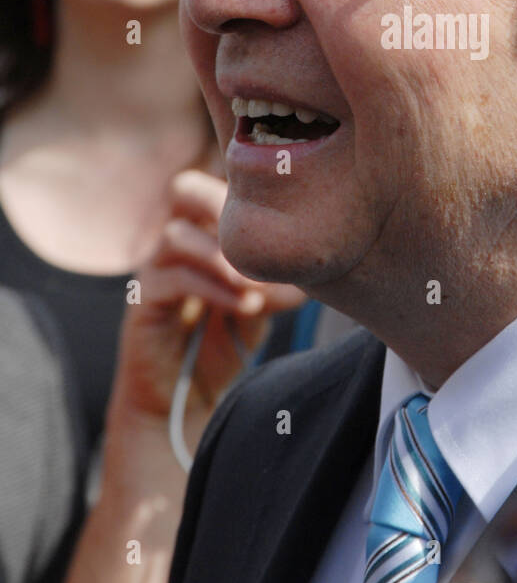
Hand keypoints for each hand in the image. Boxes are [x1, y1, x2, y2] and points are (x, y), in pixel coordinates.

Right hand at [107, 170, 307, 430]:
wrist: (184, 398)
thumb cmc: (221, 343)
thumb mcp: (257, 308)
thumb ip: (276, 286)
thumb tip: (307, 275)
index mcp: (203, 232)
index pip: (215, 184)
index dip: (246, 191)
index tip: (286, 219)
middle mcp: (175, 242)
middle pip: (184, 189)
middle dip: (222, 204)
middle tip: (257, 238)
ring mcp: (154, 268)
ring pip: (176, 235)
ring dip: (223, 258)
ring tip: (255, 287)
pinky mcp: (143, 301)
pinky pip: (173, 279)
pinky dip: (214, 290)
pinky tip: (243, 307)